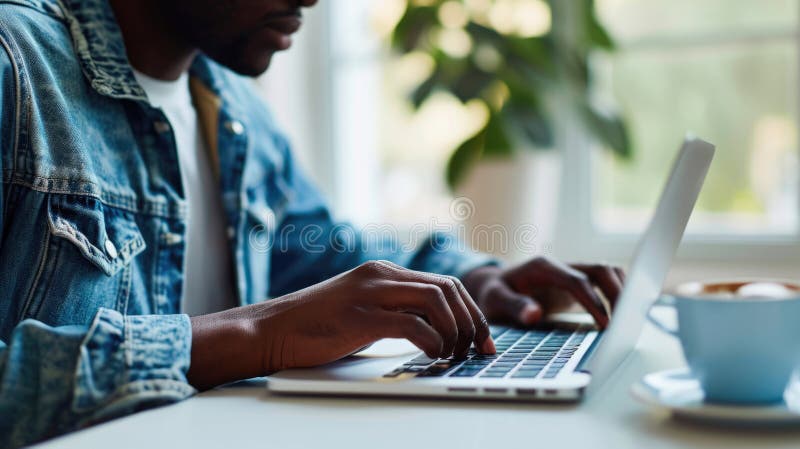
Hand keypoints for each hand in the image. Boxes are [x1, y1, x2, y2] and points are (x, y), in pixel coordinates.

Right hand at [188, 260, 494, 389]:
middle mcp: (381, 276)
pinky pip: (412, 324)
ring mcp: (370, 294)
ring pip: (436, 301)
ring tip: (456, 355)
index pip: (443, 283)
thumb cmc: (313, 327)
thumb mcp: (360, 311)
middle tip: (480, 349)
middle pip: (448, 288)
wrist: (270, 329)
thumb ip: (391, 312)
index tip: (481, 338)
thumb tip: (430, 331)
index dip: (470, 311)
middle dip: (472, 320)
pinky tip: (433, 356)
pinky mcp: (361, 317)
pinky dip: (432, 341)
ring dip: (456, 331)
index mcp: (383, 273)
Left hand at [462, 257, 624, 328]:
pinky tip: (622, 317)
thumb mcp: (494, 301)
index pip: (577, 280)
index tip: (606, 324)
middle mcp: (561, 266)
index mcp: (543, 267)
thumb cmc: (492, 294)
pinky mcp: (576, 285)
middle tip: (627, 322)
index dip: (594, 301)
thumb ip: (513, 306)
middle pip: (600, 270)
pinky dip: (617, 295)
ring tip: (630, 320)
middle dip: (617, 292)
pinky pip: (603, 284)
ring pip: (607, 273)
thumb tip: (534, 315)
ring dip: (621, 291)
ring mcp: (570, 274)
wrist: (491, 287)